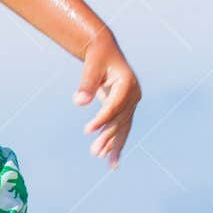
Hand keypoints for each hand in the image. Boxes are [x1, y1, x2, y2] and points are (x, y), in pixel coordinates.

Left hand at [74, 30, 139, 168]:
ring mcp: (132, 102)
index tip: (88, 131)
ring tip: (104, 161)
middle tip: (94, 152)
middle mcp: (134, 94)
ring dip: (113, 144)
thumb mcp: (91, 66)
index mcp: (127, 82)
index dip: (102, 119)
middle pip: (120, 119)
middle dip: (107, 136)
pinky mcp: (126, 108)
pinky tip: (110, 160)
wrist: (105, 51)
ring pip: (123, 127)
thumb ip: (86, 84)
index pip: (115, 105)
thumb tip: (79, 101)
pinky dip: (115, 143)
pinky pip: (122, 128)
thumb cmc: (97, 57)